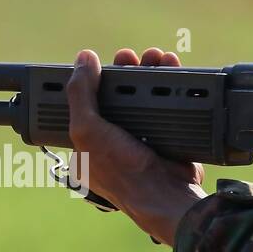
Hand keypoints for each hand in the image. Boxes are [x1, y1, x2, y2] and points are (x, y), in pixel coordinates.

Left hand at [65, 47, 206, 245]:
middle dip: (126, 72)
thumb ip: (80, 94)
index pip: (85, 104)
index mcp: (86, 144)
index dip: (92, 81)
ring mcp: (139, 140)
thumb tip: (83, 59)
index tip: (102, 63)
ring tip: (156, 57)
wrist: (166, 195)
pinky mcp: (165, 138)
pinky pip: (166, 105)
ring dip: (150, 72)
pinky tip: (172, 68)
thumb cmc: (120, 170)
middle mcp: (111, 142)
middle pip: (117, 96)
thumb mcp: (87, 129)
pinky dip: (171, 85)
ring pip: (143, 96)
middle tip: (132, 57)